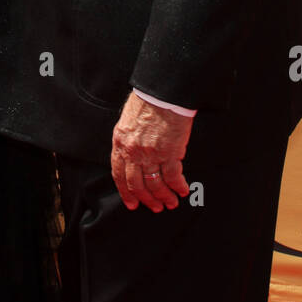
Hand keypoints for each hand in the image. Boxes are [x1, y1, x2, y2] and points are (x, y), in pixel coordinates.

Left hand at [110, 93, 192, 212]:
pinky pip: (173, 176)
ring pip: (155, 184)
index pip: (119, 175)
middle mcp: (133, 152)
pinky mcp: (170, 152)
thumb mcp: (127, 122)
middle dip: (146, 199)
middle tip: (154, 207)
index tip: (132, 203)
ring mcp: (151, 154)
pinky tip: (182, 191)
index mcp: (120, 143)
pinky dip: (178, 186)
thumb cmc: (146, 102)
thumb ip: (127, 141)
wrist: (162, 93)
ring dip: (163, 197)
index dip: (126, 192)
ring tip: (170, 203)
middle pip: (137, 184)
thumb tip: (132, 157)